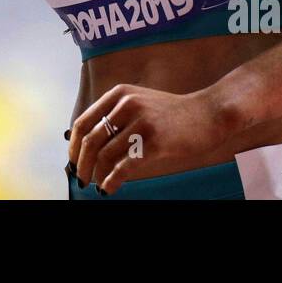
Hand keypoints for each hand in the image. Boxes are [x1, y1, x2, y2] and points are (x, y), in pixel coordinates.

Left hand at [67, 83, 236, 195]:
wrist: (208, 113)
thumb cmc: (173, 114)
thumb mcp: (140, 103)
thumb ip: (116, 116)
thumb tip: (87, 144)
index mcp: (119, 94)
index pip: (84, 122)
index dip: (74, 146)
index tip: (73, 161)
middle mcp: (127, 104)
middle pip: (90, 140)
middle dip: (81, 164)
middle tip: (81, 179)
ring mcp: (141, 122)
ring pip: (105, 154)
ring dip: (96, 174)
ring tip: (96, 185)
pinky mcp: (154, 141)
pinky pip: (124, 165)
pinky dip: (112, 180)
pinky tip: (109, 188)